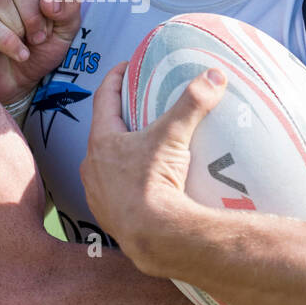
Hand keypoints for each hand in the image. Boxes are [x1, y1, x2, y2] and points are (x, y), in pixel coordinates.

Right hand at [0, 0, 81, 104]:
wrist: (16, 82)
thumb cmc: (37, 49)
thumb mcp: (65, 28)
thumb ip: (69, 7)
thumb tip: (50, 1)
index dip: (48, 1)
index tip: (52, 23)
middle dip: (33, 15)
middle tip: (38, 38)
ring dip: (18, 27)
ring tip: (25, 46)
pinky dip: (6, 40)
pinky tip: (18, 54)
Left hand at [79, 61, 226, 273]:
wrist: (153, 236)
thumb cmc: (154, 182)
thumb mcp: (174, 136)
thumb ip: (193, 103)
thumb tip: (214, 75)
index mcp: (102, 141)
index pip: (104, 99)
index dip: (115, 79)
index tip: (126, 68)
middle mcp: (92, 166)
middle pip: (104, 133)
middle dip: (120, 120)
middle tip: (139, 111)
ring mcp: (97, 194)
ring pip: (106, 166)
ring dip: (121, 156)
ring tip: (143, 151)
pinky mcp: (107, 217)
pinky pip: (113, 193)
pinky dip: (125, 185)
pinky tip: (143, 187)